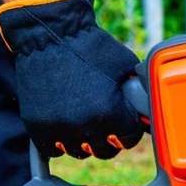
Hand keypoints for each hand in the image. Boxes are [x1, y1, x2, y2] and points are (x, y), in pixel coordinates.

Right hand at [0, 0, 144, 158]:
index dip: (130, 131)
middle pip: (105, 151)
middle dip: (110, 139)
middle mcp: (84, 124)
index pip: (129, 140)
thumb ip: (137, 90)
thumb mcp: (126, 66)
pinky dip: (59, 142)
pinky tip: (66, 128)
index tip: (126, 124)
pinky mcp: (36, 124)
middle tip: (107, 126)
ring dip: (85, 141)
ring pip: (79, 152)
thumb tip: (149, 104)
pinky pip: (51, 149)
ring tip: (86, 125)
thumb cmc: (90, 46)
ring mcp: (58, 126)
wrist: (49, 33)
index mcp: (110, 113)